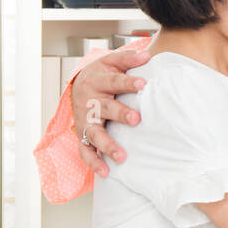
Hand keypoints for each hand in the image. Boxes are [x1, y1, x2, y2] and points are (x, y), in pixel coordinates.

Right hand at [71, 48, 150, 176]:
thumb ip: (129, 59)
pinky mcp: (82, 134)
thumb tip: (148, 55)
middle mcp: (90, 101)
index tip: (143, 84)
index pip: (114, 81)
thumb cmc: (103, 73)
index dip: (128, 82)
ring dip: (107, 145)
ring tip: (122, 156)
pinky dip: (93, 162)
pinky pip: (85, 150)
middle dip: (120, 113)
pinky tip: (105, 172)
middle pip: (105, 108)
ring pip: (94, 133)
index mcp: (98, 81)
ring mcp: (85, 120)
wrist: (79, 83)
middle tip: (136, 119)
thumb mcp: (113, 61)